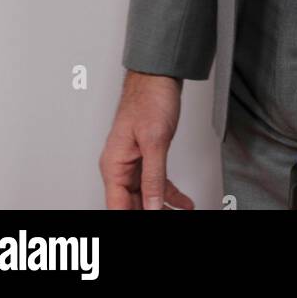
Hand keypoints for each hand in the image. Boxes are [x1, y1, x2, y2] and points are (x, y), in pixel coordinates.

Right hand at [99, 70, 194, 210]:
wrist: (158, 76)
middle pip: (131, 204)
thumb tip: (152, 207)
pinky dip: (168, 193)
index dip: (133, 217)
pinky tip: (182, 202)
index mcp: (114, 165)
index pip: (118, 206)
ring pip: (145, 195)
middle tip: (167, 218)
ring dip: (161, 207)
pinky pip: (155, 182)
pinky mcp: (146, 155)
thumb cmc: (149, 98)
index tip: (150, 221)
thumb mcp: (155, 141)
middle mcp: (120, 165)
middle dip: (149, 213)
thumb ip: (153, 177)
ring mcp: (133, 161)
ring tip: (178, 214)